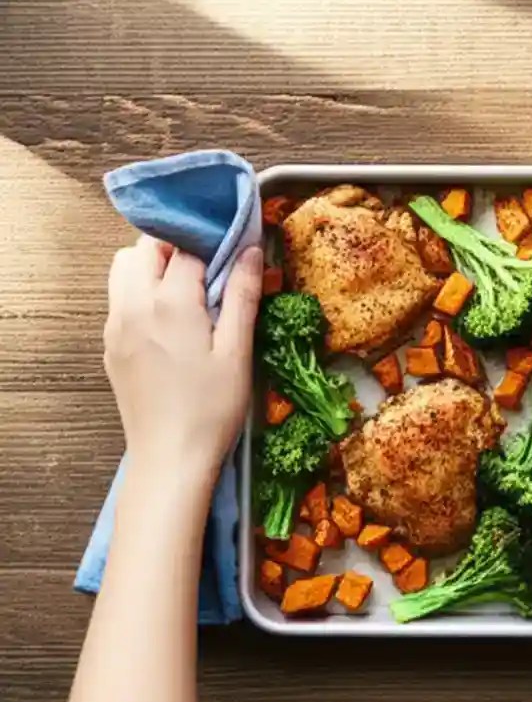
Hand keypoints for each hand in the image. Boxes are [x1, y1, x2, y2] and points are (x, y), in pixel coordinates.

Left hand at [104, 236, 262, 481]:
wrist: (170, 458)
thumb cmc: (212, 408)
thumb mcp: (238, 351)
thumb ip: (242, 295)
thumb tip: (250, 249)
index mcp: (170, 302)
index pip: (186, 247)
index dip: (213, 243)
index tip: (235, 251)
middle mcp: (134, 305)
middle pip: (145, 248)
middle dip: (176, 248)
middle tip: (210, 272)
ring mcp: (116, 326)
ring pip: (122, 269)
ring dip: (152, 267)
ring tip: (186, 294)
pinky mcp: (111, 347)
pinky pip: (119, 300)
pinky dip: (140, 293)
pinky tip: (170, 324)